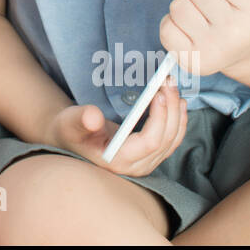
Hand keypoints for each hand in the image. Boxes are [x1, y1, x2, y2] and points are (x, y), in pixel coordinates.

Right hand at [42, 77, 187, 176]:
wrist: (72, 137)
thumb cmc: (70, 129)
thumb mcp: (70, 122)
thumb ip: (81, 119)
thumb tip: (93, 117)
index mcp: (117, 161)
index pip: (149, 142)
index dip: (159, 118)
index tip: (159, 93)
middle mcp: (134, 167)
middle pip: (165, 140)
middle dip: (170, 109)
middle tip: (168, 82)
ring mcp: (144, 163)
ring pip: (172, 140)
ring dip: (176, 113)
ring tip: (173, 87)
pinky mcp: (149, 156)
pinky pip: (171, 141)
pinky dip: (177, 121)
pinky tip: (178, 103)